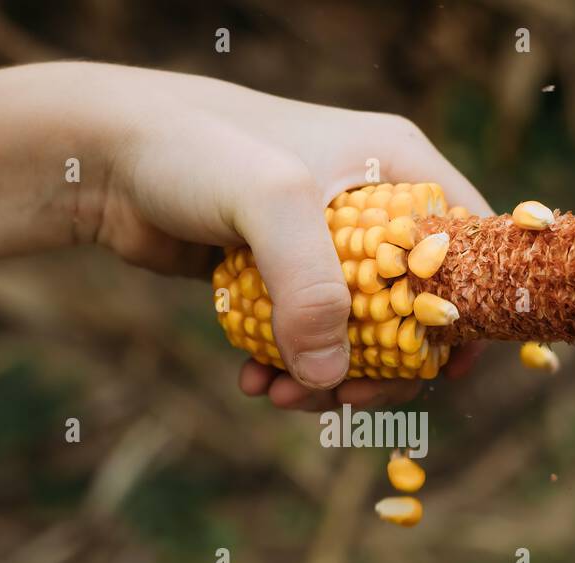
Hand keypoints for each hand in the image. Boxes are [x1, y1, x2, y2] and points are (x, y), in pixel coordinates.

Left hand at [84, 65, 492, 409]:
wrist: (106, 157)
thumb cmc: (196, 152)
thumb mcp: (269, 203)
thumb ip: (311, 289)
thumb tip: (331, 377)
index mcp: (395, 165)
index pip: (466, 241)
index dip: (468, 308)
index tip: (448, 370)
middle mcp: (369, 203)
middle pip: (414, 303)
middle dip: (384, 364)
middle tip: (342, 398)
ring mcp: (323, 242)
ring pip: (356, 330)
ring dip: (327, 376)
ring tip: (280, 397)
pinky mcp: (279, 273)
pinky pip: (306, 334)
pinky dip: (288, 367)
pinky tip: (252, 380)